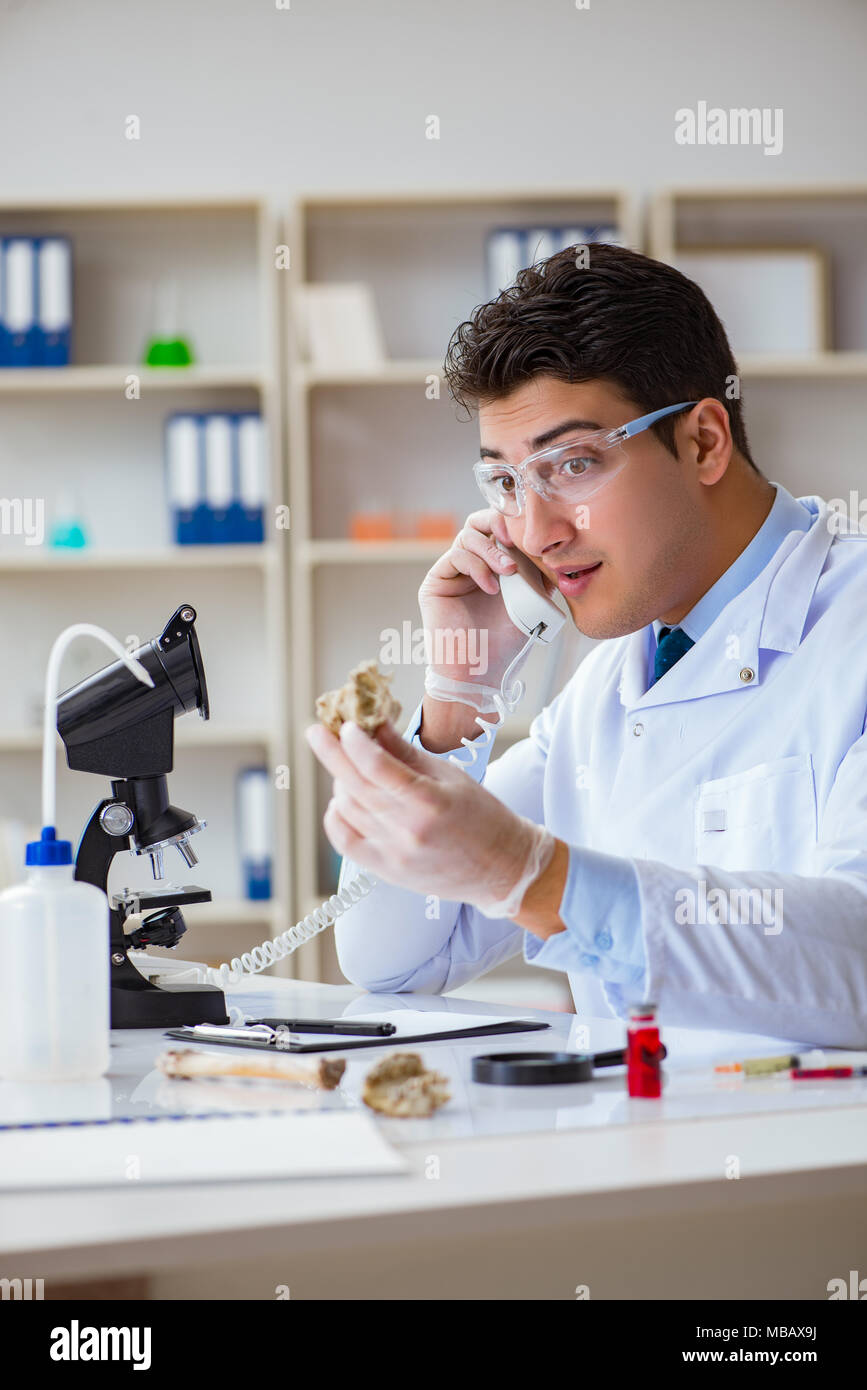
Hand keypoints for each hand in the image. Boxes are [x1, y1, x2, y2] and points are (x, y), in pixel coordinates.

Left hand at [304, 717, 554, 918]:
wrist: (502, 868)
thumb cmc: (483, 816)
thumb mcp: (450, 775)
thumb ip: (405, 752)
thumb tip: (373, 724)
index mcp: (430, 802)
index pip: (378, 767)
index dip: (355, 743)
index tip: (345, 725)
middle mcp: (408, 831)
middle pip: (355, 785)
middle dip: (332, 754)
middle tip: (317, 732)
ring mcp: (394, 854)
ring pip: (348, 808)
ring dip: (340, 782)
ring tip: (348, 768)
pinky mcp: (386, 871)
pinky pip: (344, 840)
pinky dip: (336, 816)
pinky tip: (341, 800)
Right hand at [418, 507, 527, 687]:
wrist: (480, 673)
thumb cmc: (505, 644)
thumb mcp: (531, 602)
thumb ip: (538, 573)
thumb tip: (550, 547)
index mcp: (494, 566)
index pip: (499, 530)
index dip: (512, 524)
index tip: (531, 534)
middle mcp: (472, 564)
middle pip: (478, 522)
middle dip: (497, 522)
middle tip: (512, 539)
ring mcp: (452, 572)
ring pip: (467, 536)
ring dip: (491, 550)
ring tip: (508, 572)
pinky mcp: (436, 582)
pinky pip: (455, 556)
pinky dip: (476, 566)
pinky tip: (491, 588)